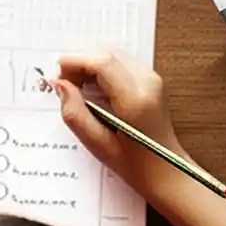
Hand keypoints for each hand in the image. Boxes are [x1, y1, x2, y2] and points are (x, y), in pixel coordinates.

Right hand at [54, 52, 186, 198]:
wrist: (167, 172)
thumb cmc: (137, 165)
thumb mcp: (98, 144)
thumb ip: (75, 113)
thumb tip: (61, 86)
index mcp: (135, 100)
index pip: (101, 62)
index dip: (75, 63)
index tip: (58, 76)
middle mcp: (147, 83)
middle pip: (106, 54)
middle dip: (81, 64)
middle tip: (67, 87)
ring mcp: (152, 80)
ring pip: (112, 55)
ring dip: (91, 67)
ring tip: (81, 92)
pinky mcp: (151, 81)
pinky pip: (120, 64)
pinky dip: (102, 72)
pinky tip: (96, 93)